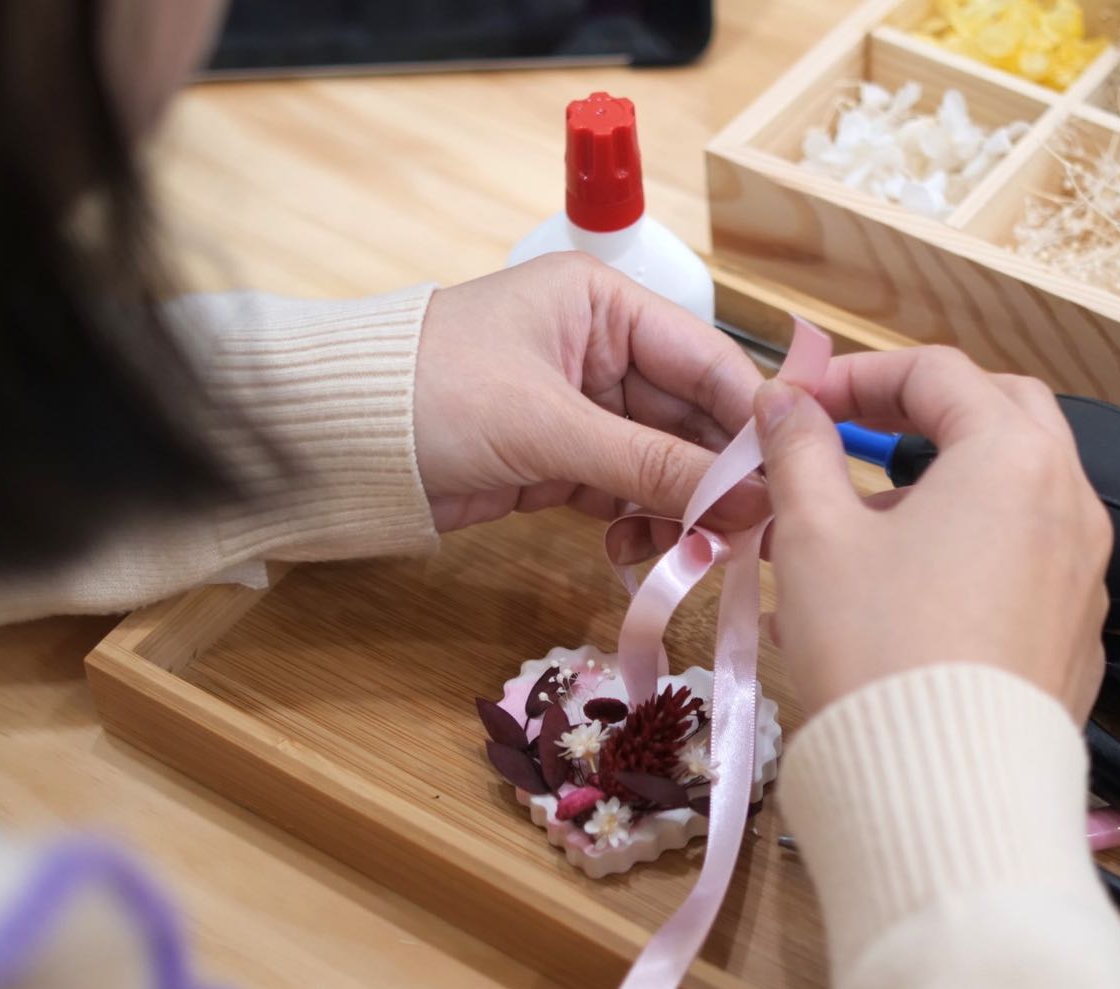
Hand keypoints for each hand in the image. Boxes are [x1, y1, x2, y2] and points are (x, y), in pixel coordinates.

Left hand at [413, 253, 765, 534]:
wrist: (330, 442)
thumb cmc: (432, 395)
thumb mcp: (549, 426)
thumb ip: (652, 464)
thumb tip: (745, 503)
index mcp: (602, 305)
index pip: (705, 358)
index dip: (751, 418)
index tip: (788, 476)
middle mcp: (601, 349)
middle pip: (691, 417)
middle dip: (717, 477)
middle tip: (753, 535)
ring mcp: (580, 409)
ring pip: (662, 462)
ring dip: (679, 509)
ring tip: (693, 551)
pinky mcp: (558, 461)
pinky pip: (624, 492)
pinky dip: (638, 523)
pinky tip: (638, 550)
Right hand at [754, 347, 1111, 718]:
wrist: (945, 794)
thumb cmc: (880, 653)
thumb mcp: (817, 537)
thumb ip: (800, 452)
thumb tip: (785, 405)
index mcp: (1013, 458)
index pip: (936, 372)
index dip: (856, 375)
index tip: (799, 405)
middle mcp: (1070, 505)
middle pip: (999, 415)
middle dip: (920, 414)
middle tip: (850, 435)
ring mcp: (1084, 575)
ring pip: (1016, 495)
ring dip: (940, 488)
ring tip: (855, 534)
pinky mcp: (1076, 639)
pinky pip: (1023, 566)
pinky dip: (968, 553)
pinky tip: (899, 602)